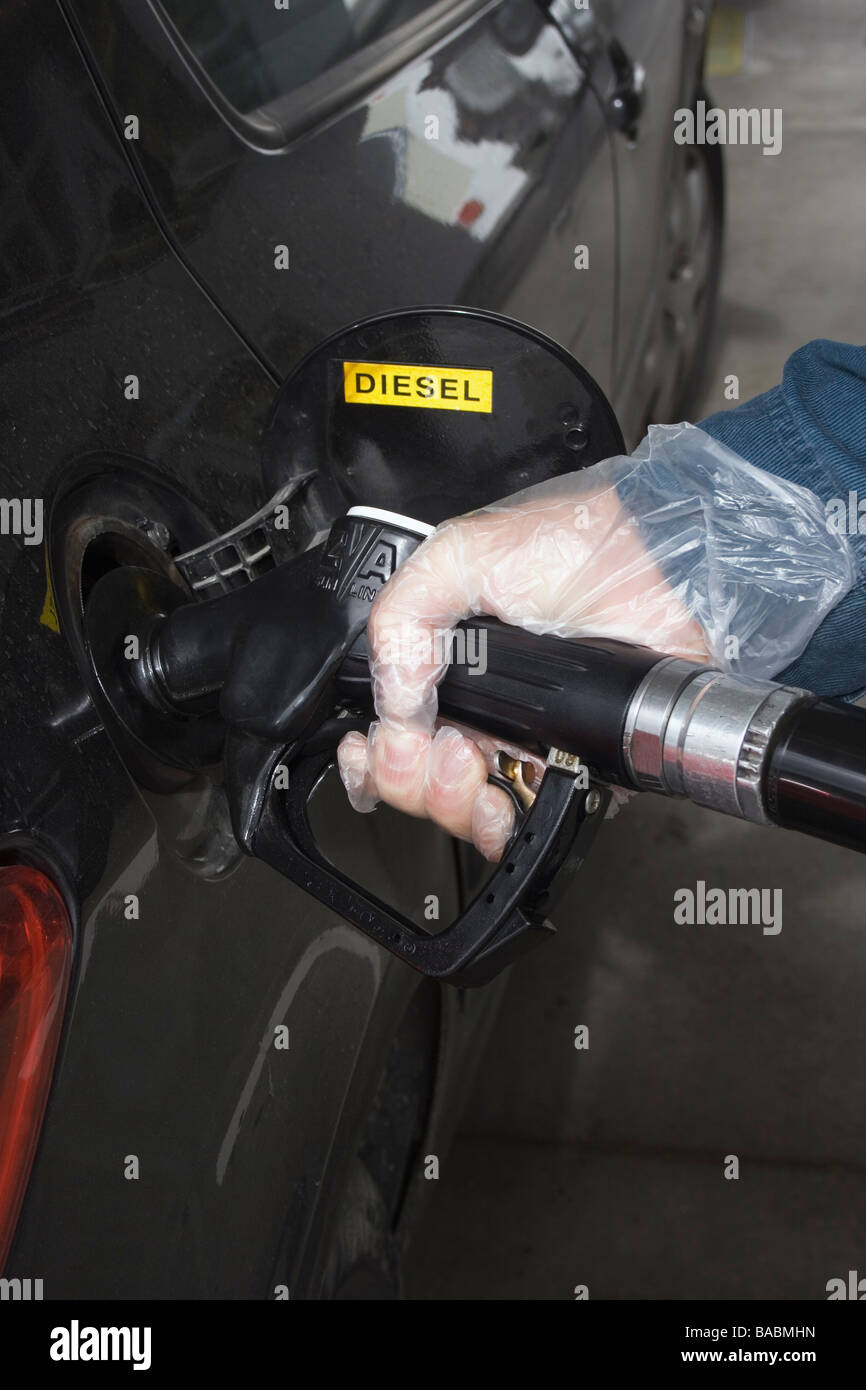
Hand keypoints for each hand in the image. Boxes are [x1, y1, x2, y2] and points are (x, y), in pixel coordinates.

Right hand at [337, 466, 708, 859]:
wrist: (657, 565)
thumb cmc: (573, 546)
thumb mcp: (461, 555)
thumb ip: (402, 618)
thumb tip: (387, 704)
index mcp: (445, 668)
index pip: (388, 735)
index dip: (373, 758)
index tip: (373, 752)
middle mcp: (481, 712)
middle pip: (419, 787)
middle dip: (414, 780)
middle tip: (446, 745)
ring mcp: (527, 744)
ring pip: (468, 812)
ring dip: (456, 800)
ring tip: (475, 758)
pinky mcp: (576, 766)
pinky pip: (535, 817)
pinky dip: (519, 818)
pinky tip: (521, 782)